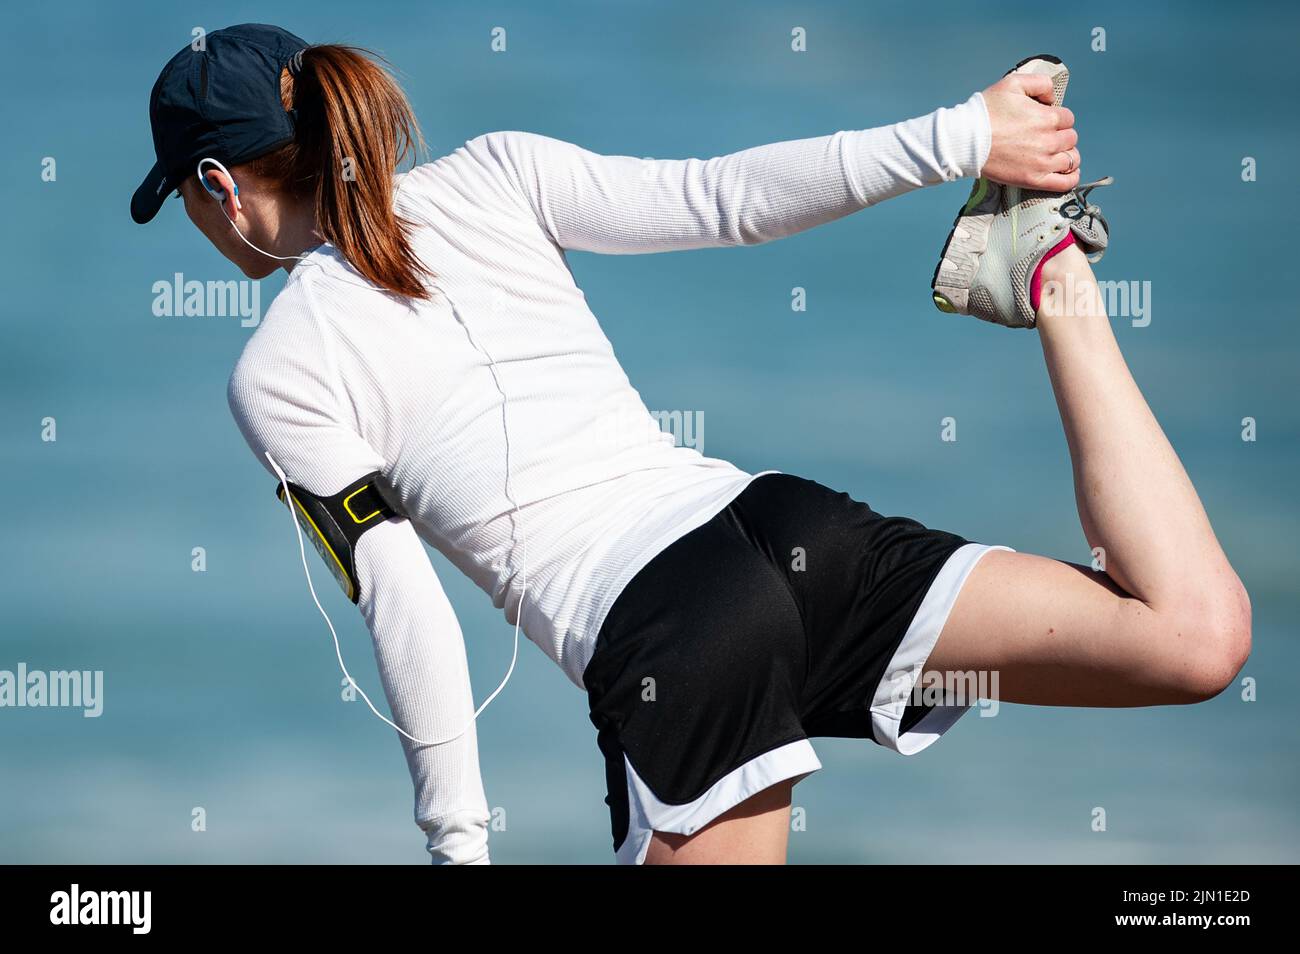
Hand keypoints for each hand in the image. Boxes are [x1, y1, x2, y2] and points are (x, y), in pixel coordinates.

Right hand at [980, 72, 1079, 191]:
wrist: (965, 140)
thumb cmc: (985, 111)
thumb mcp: (1012, 83)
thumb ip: (1040, 83)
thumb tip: (1052, 98)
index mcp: (1047, 117)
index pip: (1067, 117)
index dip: (1056, 118)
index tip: (1042, 122)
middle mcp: (1049, 140)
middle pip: (1070, 138)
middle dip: (1060, 135)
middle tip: (1043, 137)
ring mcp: (1042, 162)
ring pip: (1072, 158)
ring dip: (1066, 154)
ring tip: (1054, 154)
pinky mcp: (1033, 180)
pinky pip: (1065, 182)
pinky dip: (1071, 177)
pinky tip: (1068, 172)